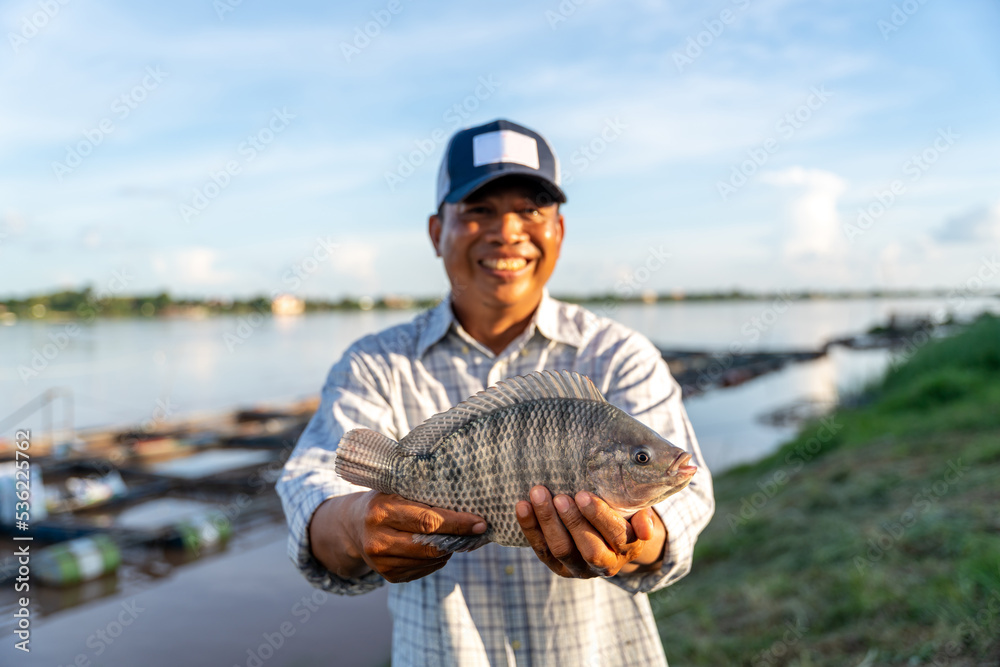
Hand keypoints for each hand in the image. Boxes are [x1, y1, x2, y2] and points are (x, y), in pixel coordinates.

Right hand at [310, 491, 486, 583]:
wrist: (351, 526)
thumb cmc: (382, 501)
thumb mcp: (395, 491)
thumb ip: (422, 496)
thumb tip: (465, 505)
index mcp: (381, 511)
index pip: (427, 520)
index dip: (457, 523)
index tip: (480, 521)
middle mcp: (378, 540)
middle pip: (430, 545)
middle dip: (459, 538)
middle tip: (478, 530)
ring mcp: (381, 562)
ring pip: (430, 560)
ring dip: (450, 550)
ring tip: (458, 536)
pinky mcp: (388, 576)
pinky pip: (423, 571)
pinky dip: (437, 560)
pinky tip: (440, 548)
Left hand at [515, 486, 665, 578]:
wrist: (612, 540)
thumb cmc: (625, 516)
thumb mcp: (638, 514)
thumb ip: (643, 518)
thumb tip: (645, 528)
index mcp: (628, 549)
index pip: (615, 535)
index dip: (599, 516)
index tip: (582, 495)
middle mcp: (605, 564)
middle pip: (588, 548)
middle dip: (572, 522)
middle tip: (559, 496)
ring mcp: (579, 568)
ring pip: (561, 549)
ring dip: (547, 522)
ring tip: (537, 494)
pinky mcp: (557, 567)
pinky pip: (541, 550)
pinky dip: (530, 528)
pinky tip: (521, 506)